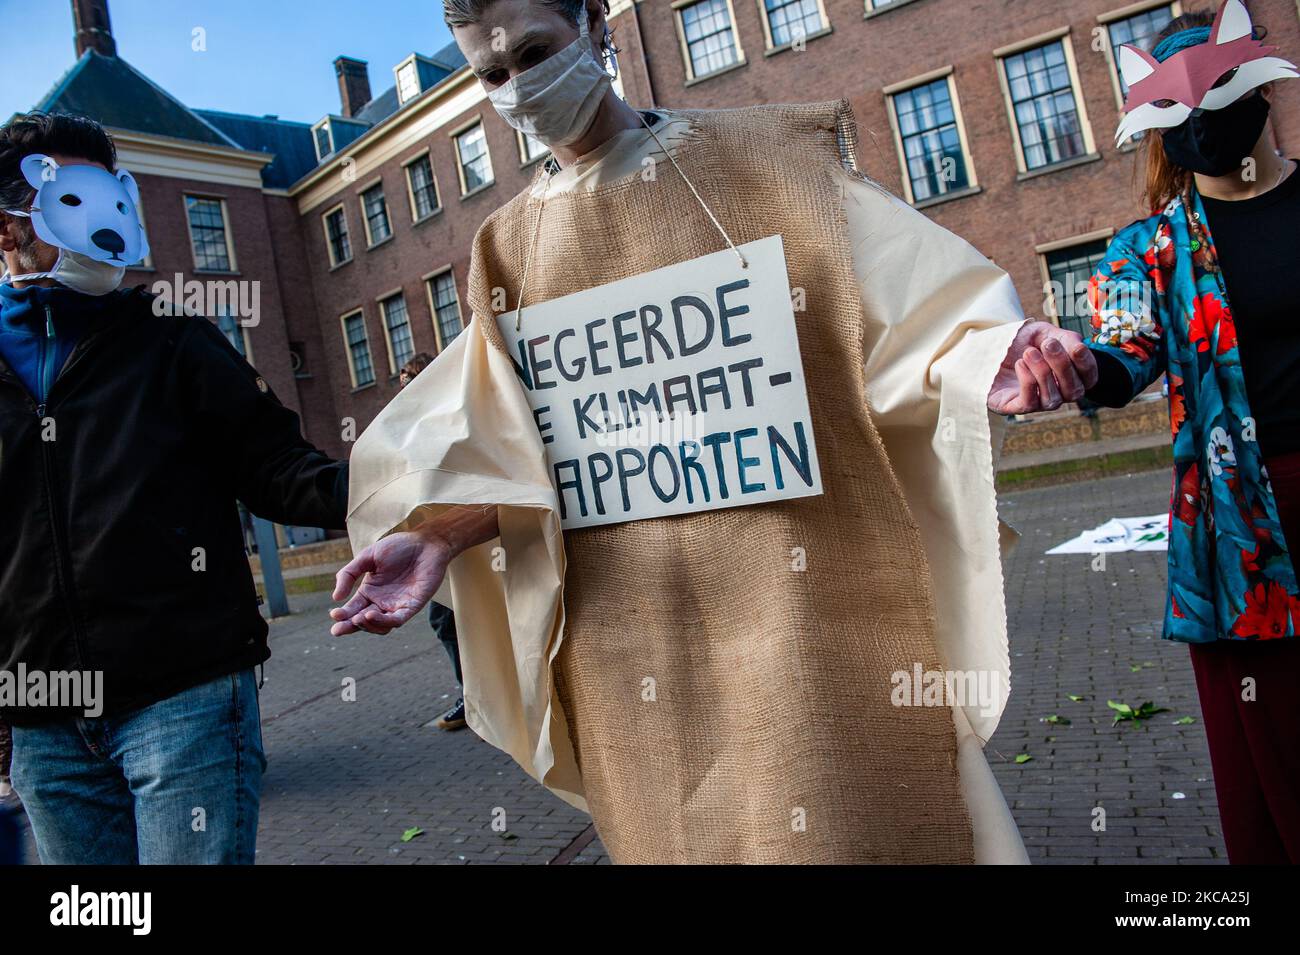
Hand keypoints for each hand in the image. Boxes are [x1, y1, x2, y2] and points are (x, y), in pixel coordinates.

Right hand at [330, 530, 449, 634]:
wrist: (425, 543)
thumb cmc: (398, 547)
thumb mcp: (367, 557)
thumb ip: (348, 574)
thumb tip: (335, 598)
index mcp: (369, 592)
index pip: (352, 609)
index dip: (342, 615)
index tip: (334, 614)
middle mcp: (381, 602)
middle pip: (363, 622)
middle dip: (349, 627)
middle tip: (337, 630)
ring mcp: (396, 606)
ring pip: (380, 626)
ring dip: (367, 626)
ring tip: (358, 618)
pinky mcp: (411, 606)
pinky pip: (397, 620)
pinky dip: (384, 621)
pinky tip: (371, 615)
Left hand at [987, 321, 1098, 414]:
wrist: (987, 349)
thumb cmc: (1019, 343)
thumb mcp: (1043, 333)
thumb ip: (1064, 337)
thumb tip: (1079, 345)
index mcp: (1069, 375)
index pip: (1089, 378)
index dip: (1087, 364)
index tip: (1077, 347)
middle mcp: (1058, 393)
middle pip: (1074, 391)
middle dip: (1062, 365)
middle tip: (1048, 344)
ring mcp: (1038, 403)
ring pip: (1052, 399)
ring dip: (1042, 372)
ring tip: (1029, 352)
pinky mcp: (1016, 407)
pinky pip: (1030, 403)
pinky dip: (1027, 382)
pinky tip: (1020, 364)